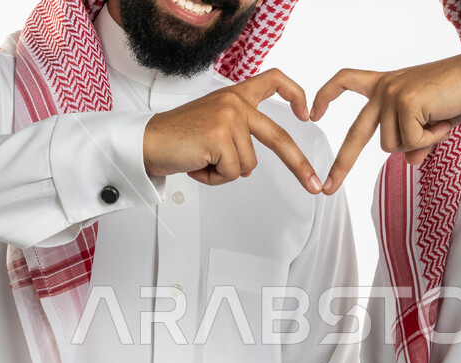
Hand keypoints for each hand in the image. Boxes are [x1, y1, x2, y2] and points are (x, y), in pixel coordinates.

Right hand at [143, 69, 321, 193]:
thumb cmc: (178, 137)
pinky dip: (214, 177)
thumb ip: (239, 135)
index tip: (307, 114)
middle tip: (314, 185)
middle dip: (299, 165)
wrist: (147, 142)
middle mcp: (235, 102)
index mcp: (236, 96)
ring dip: (224, 172)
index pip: (274, 80)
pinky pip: (232, 172)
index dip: (296, 95)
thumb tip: (251, 165)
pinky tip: (196, 163)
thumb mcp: (214, 126)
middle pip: (278, 137)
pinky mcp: (220, 137)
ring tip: (201, 159)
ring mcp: (228, 118)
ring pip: (248, 164)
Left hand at [310, 54, 460, 194]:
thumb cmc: (456, 95)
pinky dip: (431, 139)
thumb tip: (409, 161)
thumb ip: (416, 141)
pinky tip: (442, 120)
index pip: (345, 80)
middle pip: (356, 132)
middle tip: (327, 187)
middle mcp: (384, 88)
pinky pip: (412, 142)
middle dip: (342, 164)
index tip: (313, 113)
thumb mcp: (430, 122)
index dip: (326, 95)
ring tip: (438, 121)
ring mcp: (392, 95)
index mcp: (384, 85)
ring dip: (419, 141)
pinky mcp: (405, 102)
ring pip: (391, 145)